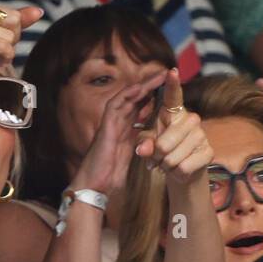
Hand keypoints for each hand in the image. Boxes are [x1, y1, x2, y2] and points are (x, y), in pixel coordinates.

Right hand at [73, 70, 166, 193]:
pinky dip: (126, 95)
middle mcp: (117, 124)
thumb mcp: (131, 160)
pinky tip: (138, 88)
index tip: (167, 91)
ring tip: (157, 76)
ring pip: (126, 99)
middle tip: (165, 75)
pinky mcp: (105, 127)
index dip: (153, 99)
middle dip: (150, 88)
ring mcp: (110, 124)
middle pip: (135, 100)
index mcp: (125, 132)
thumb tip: (154, 148)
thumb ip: (140, 149)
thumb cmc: (109, 177)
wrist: (95, 186)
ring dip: (142, 86)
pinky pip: (115, 106)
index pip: (140, 110)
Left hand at [133, 68, 211, 183]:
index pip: (173, 96)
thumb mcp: (149, 144)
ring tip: (168, 164)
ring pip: (172, 158)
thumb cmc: (163, 151)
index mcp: (174, 112)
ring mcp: (202, 135)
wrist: (183, 171)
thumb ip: (144, 143)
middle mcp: (191, 119)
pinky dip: (176, 174)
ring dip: (165, 166)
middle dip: (156, 156)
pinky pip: (183, 167)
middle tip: (157, 158)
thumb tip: (143, 149)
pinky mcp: (209, 152)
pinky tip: (180, 170)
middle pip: (164, 143)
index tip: (171, 71)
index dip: (172, 85)